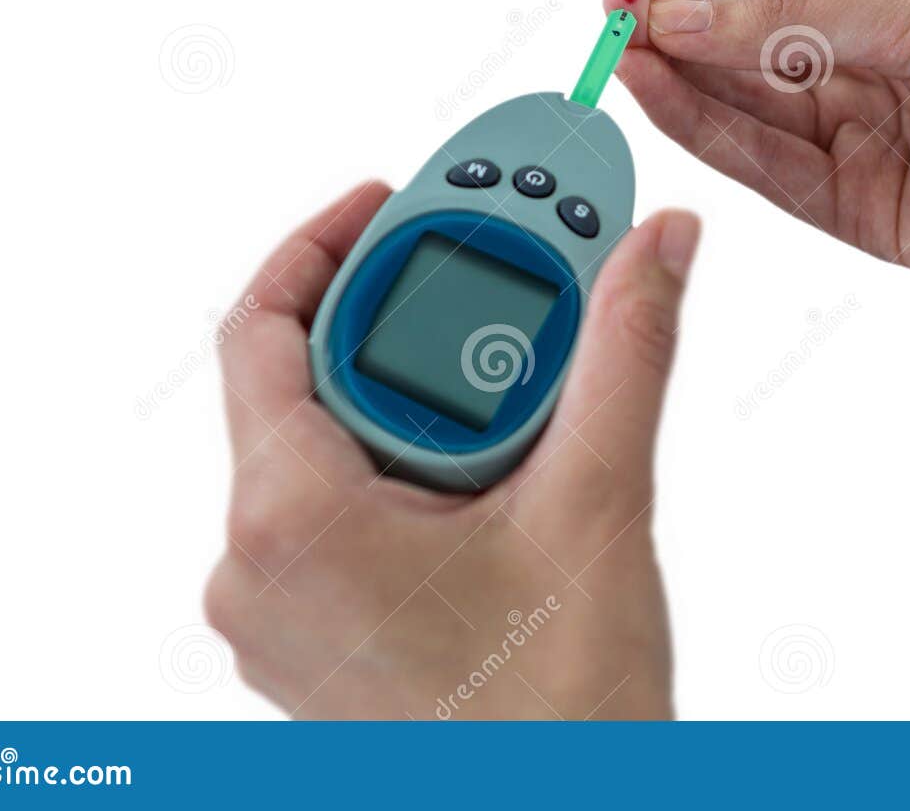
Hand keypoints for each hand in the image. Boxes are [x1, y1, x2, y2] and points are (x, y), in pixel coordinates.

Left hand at [205, 182, 699, 718]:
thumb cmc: (561, 711)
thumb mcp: (599, 504)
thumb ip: (627, 352)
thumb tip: (655, 245)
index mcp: (290, 519)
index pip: (262, 328)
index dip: (327, 242)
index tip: (395, 198)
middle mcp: (254, 566)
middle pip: (302, 381)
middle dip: (402, 317)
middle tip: (491, 280)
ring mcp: (278, 612)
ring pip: (325, 447)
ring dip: (415, 390)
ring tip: (513, 377)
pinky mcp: (314, 638)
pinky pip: (337, 509)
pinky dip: (406, 459)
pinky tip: (492, 461)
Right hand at [613, 0, 909, 386]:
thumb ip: (800, 19)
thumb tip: (692, 15)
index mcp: (893, 7)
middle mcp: (869, 76)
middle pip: (748, 49)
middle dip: (681, 25)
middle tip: (619, 7)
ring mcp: (862, 148)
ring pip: (746, 112)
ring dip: (681, 80)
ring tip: (622, 48)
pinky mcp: (860, 217)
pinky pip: (768, 173)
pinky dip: (710, 136)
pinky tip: (665, 95)